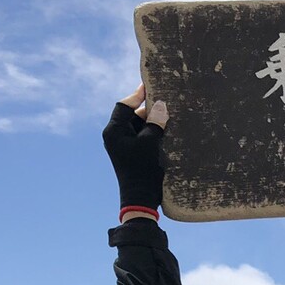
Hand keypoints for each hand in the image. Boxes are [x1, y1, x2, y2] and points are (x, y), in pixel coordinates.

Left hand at [102, 85, 167, 214]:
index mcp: (113, 131)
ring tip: (170, 119)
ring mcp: (123, 145)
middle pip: (132, 114)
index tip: (150, 85)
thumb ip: (154, 123)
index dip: (137, 95)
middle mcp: (115, 136)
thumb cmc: (142, 170)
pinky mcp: (132, 153)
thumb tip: (161, 105)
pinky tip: (167, 133)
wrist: (140, 198)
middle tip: (167, 104)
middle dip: (149, 110)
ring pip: (138, 126)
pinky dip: (153, 133)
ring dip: (153, 123)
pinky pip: (142, 137)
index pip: (124, 105)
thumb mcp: (150, 144)